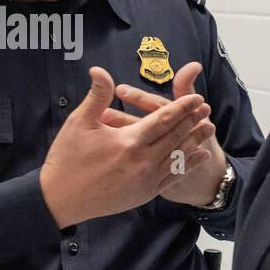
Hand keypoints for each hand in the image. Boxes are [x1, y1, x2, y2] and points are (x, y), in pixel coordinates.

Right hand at [39, 66, 215, 227]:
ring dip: (195, 141)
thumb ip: (96, 96)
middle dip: (193, 121)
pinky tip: (196, 156)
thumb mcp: (79, 123)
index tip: (196, 98)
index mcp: (129, 141)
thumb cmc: (67, 159)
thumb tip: (100, 70)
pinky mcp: (144, 194)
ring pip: (178, 157)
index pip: (164, 119)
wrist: (61, 200)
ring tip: (209, 129)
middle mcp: (143, 161)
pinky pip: (172, 177)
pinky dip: (187, 165)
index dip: (182, 107)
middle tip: (207, 109)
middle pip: (176, 137)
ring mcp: (145, 180)